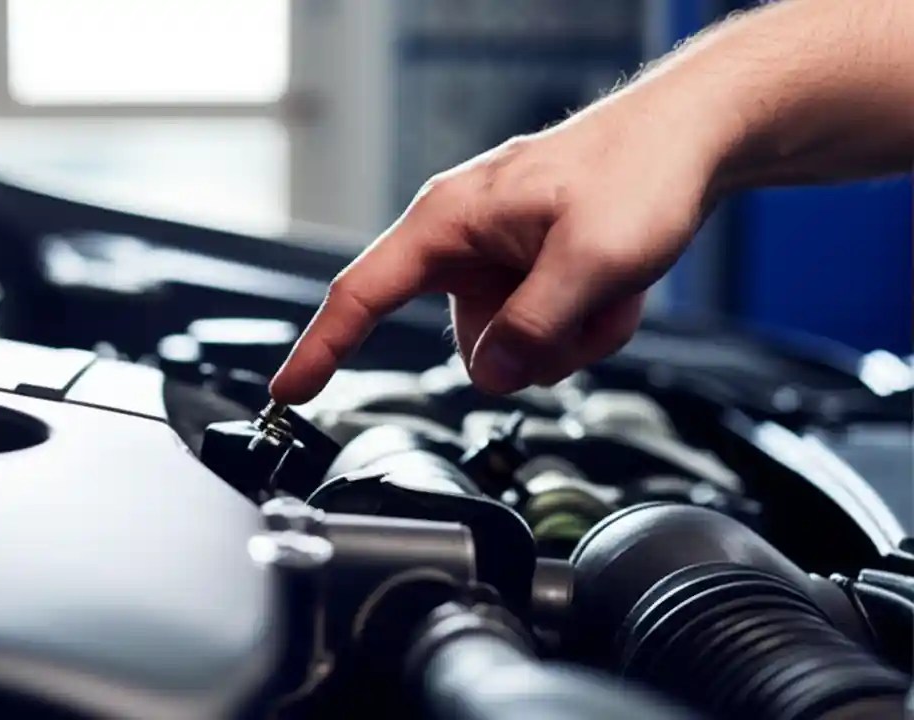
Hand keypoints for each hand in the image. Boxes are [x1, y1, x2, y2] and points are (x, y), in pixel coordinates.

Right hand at [270, 99, 722, 404]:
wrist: (689, 139)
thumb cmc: (637, 172)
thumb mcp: (591, 259)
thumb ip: (533, 327)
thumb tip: (489, 375)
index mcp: (448, 222)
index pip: (361, 293)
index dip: (320, 348)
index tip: (287, 390)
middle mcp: (461, 242)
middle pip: (471, 347)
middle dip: (536, 348)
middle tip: (588, 302)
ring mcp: (496, 262)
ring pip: (513, 349)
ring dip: (571, 336)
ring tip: (608, 284)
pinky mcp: (525, 274)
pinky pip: (542, 334)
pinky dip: (586, 324)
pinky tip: (613, 285)